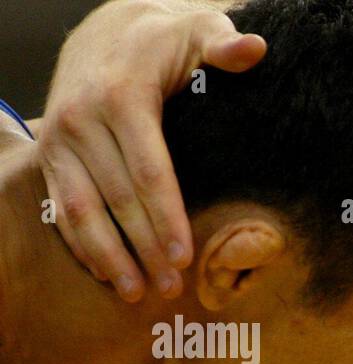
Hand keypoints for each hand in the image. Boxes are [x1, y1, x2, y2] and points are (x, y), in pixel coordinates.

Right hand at [38, 0, 265, 300]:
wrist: (105, 32)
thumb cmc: (163, 42)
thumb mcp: (198, 32)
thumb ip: (224, 46)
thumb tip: (254, 50)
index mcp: (123, 97)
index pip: (148, 170)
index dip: (165, 217)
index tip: (184, 257)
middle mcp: (83, 120)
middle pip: (118, 198)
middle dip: (145, 248)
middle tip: (172, 289)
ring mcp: (60, 139)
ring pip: (81, 209)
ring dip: (109, 257)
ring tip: (137, 294)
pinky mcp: (50, 154)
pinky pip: (60, 208)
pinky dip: (81, 244)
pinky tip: (106, 275)